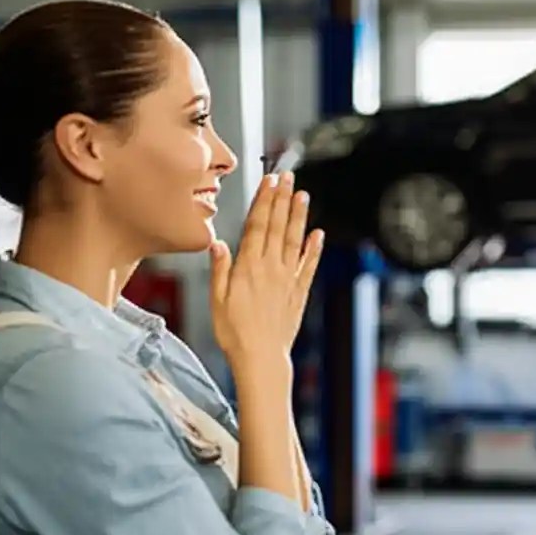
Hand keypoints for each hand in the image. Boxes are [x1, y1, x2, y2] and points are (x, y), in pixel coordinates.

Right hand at [209, 172, 323, 374]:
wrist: (261, 358)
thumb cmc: (234, 333)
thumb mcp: (217, 300)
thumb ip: (220, 269)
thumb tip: (218, 242)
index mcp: (247, 267)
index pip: (257, 226)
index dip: (263, 201)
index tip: (268, 182)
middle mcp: (270, 268)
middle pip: (277, 226)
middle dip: (282, 199)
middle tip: (287, 176)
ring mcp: (287, 279)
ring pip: (294, 240)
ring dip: (298, 216)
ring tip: (303, 195)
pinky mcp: (299, 292)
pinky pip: (308, 266)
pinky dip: (314, 249)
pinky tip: (318, 234)